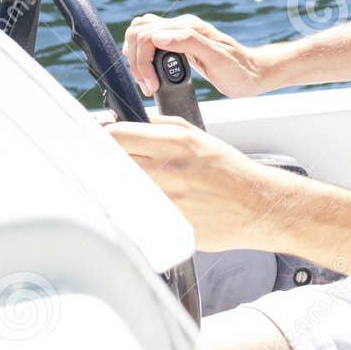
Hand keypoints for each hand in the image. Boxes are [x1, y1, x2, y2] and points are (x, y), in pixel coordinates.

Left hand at [104, 116, 292, 252]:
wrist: (256, 205)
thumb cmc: (227, 171)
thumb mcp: (196, 135)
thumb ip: (156, 126)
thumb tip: (118, 123)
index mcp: (176, 141)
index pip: (117, 135)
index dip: (99, 137)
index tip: (94, 139)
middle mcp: (168, 170)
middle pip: (111, 162)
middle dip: (102, 161)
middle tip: (102, 162)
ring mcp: (166, 200)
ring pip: (118, 191)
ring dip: (115, 186)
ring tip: (126, 184)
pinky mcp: (166, 226)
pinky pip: (133, 216)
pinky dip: (130, 210)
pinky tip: (141, 206)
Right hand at [123, 13, 273, 98]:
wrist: (253, 74)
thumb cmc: (238, 70)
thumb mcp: (216, 59)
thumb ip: (188, 43)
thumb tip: (157, 36)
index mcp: (187, 27)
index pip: (146, 34)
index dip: (142, 61)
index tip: (151, 84)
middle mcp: (181, 26)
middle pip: (138, 32)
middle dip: (136, 60)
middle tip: (147, 84)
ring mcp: (179, 33)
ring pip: (140, 34)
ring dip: (136, 58)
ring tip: (147, 81)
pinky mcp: (178, 43)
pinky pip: (150, 42)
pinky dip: (143, 57)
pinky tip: (150, 74)